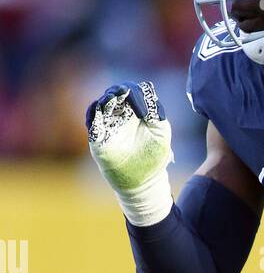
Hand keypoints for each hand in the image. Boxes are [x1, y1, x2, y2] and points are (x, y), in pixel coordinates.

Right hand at [86, 81, 172, 224]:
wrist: (143, 182)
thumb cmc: (154, 158)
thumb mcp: (161, 134)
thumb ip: (157, 114)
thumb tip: (147, 94)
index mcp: (138, 113)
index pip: (133, 91)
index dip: (137, 93)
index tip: (145, 111)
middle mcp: (122, 116)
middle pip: (116, 92)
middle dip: (120, 90)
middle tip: (125, 93)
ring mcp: (109, 126)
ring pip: (102, 103)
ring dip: (107, 98)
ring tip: (113, 98)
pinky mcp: (98, 138)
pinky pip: (92, 120)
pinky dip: (94, 111)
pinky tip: (100, 108)